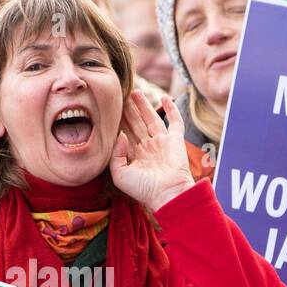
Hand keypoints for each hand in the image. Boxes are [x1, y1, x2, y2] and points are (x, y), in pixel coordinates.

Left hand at [110, 90, 193, 211]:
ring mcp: (162, 142)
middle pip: (136, 123)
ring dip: (144, 105)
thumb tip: (121, 134)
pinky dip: (171, 109)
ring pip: (151, 118)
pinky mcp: (176, 140)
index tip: (110, 108)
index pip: (125, 133)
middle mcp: (148, 147)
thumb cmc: (143, 189)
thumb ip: (115, 155)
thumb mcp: (120, 175)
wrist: (167, 194)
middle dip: (129, 110)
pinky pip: (175, 121)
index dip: (119, 121)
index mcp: (135, 155)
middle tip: (121, 94)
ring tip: (135, 92)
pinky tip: (165, 97)